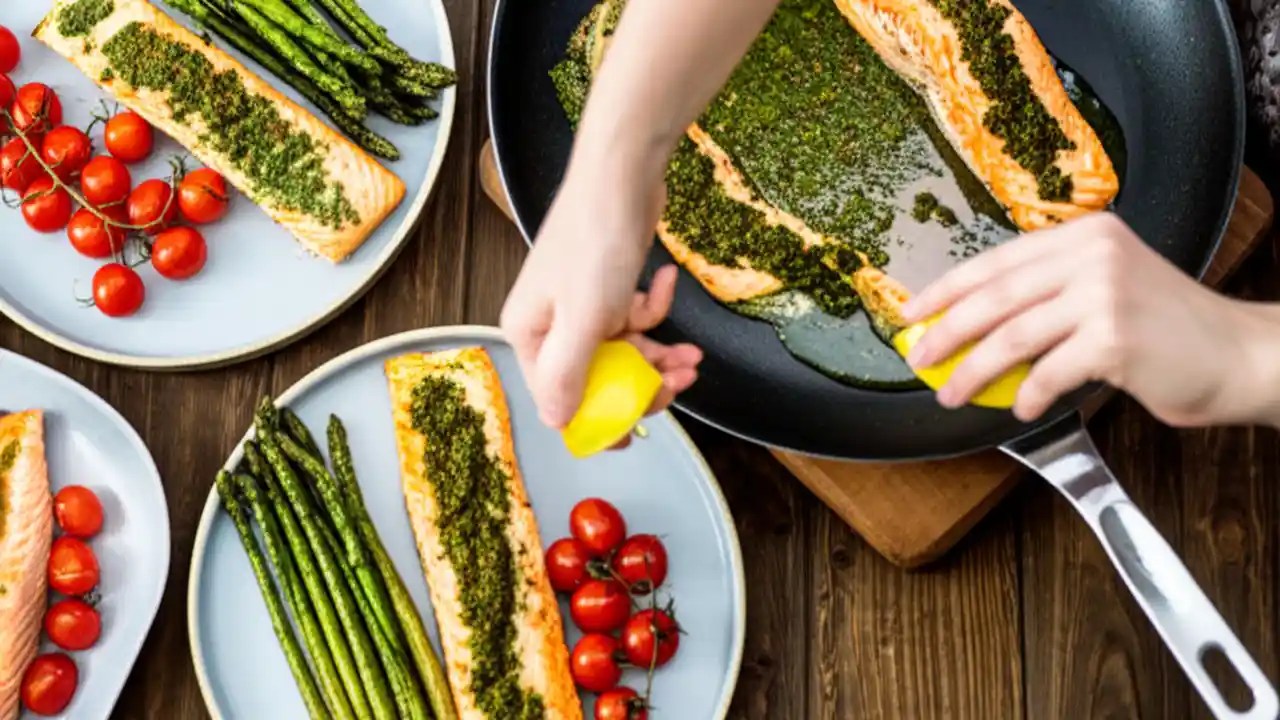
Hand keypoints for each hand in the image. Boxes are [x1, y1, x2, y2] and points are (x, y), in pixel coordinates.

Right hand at [500, 163, 702, 429]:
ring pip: (623, 350)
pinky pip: (634, 315)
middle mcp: (549, 324)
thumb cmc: (595, 243)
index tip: (638, 429)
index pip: (560, 398)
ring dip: (659, 354)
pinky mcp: (607, 285)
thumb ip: (569, 374)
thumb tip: (557, 423)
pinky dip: (655, 306)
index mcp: (531, 335)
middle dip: (641, 384)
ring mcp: (580, 304)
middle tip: (680, 382)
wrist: (622, 173)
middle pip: (598, 377)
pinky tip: (667, 281)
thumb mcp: (585, 318)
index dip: (601, 418)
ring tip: (692, 354)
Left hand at [901, 212, 1279, 427]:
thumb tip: (969, 326)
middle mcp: (1092, 255)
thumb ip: (1048, 295)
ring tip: (952, 394)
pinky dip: (1027, 395)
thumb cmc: (1166, 329)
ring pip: (1011, 336)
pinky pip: (1047, 372)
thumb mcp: (1105, 289)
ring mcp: (1104, 293)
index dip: (946, 288)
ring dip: (973, 371)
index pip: (995, 260)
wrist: (1238, 353)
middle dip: (946, 332)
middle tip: (919, 358)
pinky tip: (1022, 409)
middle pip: (994, 296)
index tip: (910, 312)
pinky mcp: (1114, 338)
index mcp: (1083, 235)